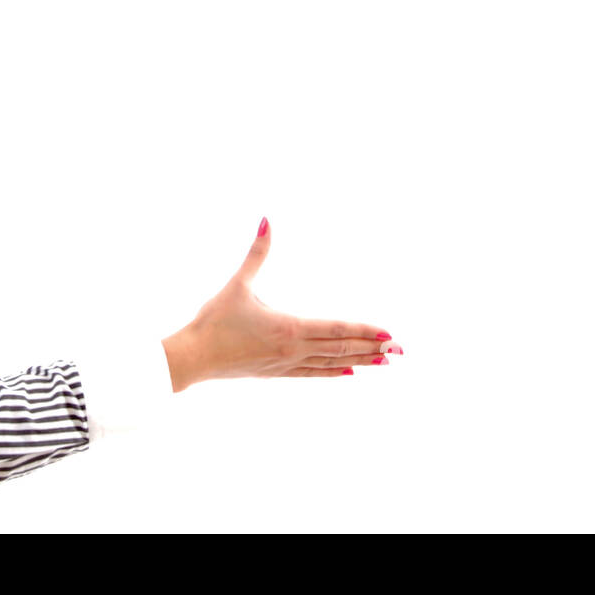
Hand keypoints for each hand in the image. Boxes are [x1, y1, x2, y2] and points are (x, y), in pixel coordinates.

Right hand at [162, 217, 401, 391]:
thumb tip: (267, 221)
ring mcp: (286, 364)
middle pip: (342, 349)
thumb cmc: (214, 321)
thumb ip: (257, 253)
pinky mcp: (276, 372)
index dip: (365, 331)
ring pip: (331, 363)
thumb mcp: (238, 284)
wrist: (194, 358)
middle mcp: (294, 349)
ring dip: (359, 361)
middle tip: (400, 351)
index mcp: (290, 327)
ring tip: (383, 362)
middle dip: (372, 349)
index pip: (337, 330)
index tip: (389, 333)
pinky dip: (333, 372)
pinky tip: (347, 372)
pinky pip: (313, 373)